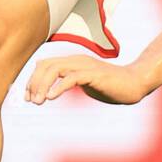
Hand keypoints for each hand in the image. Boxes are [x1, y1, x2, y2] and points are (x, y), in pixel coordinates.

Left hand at [25, 55, 149, 105]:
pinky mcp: (94, 75)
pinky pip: (72, 78)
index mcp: (72, 61)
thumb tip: (52, 91)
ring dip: (43, 85)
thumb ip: (70, 83)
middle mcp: (76, 60)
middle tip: (31, 101)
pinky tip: (52, 98)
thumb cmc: (109, 85)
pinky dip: (59, 87)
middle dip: (34, 82)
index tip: (27, 97)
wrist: (134, 83)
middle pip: (46, 65)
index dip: (32, 79)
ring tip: (39, 101)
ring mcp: (85, 66)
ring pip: (56, 69)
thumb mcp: (85, 83)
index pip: (45, 65)